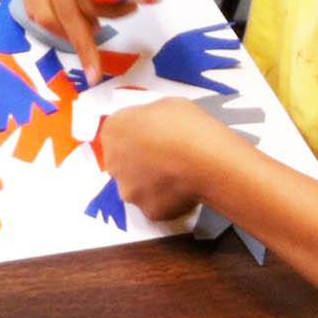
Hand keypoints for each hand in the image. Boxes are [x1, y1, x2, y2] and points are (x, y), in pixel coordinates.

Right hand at [20, 0, 160, 80]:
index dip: (113, 10)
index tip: (133, 6)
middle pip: (66, 13)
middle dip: (86, 41)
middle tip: (101, 59)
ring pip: (47, 18)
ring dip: (70, 33)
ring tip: (92, 34)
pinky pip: (36, 12)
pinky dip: (54, 26)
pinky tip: (72, 26)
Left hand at [101, 98, 225, 220]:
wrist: (205, 159)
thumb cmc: (185, 125)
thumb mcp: (163, 106)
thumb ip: (148, 119)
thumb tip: (152, 127)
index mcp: (112, 131)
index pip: (118, 133)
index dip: (137, 134)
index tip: (153, 137)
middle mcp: (113, 162)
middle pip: (123, 162)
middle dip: (140, 161)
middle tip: (165, 157)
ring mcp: (129, 190)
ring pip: (137, 187)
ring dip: (152, 184)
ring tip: (178, 175)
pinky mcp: (148, 211)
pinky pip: (157, 205)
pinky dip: (168, 200)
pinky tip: (184, 189)